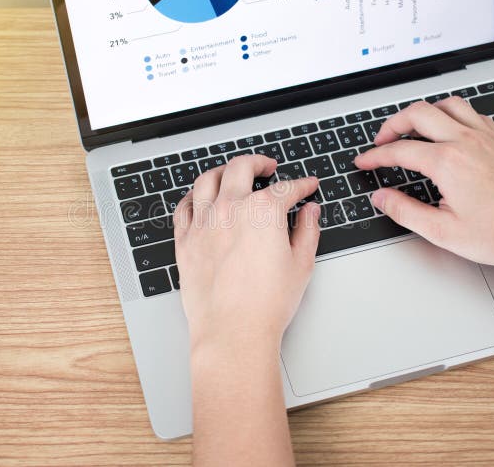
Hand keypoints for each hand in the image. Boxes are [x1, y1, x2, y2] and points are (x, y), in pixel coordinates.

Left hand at [173, 155, 320, 351]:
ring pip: (208, 179)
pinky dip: (194, 196)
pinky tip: (201, 197)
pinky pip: (184, 207)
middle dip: (259, 162)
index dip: (301, 185)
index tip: (307, 186)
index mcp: (262, 211)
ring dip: (223, 171)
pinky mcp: (184, 240)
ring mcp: (203, 223)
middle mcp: (229, 208)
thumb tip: (309, 213)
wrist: (232, 331)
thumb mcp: (301, 264)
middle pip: (241, 168)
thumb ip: (307, 231)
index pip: (286, 188)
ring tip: (232, 174)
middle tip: (268, 166)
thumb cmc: (266, 304)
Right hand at [354, 97, 493, 269]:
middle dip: (392, 124)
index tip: (365, 162)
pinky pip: (471, 113)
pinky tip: (449, 130)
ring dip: (423, 112)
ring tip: (411, 128)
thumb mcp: (442, 231)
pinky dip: (452, 115)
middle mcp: (466, 141)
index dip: (375, 156)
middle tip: (382, 140)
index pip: (399, 150)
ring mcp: (487, 136)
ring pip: (446, 105)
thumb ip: (404, 211)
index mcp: (448, 163)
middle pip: (418, 114)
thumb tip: (381, 198)